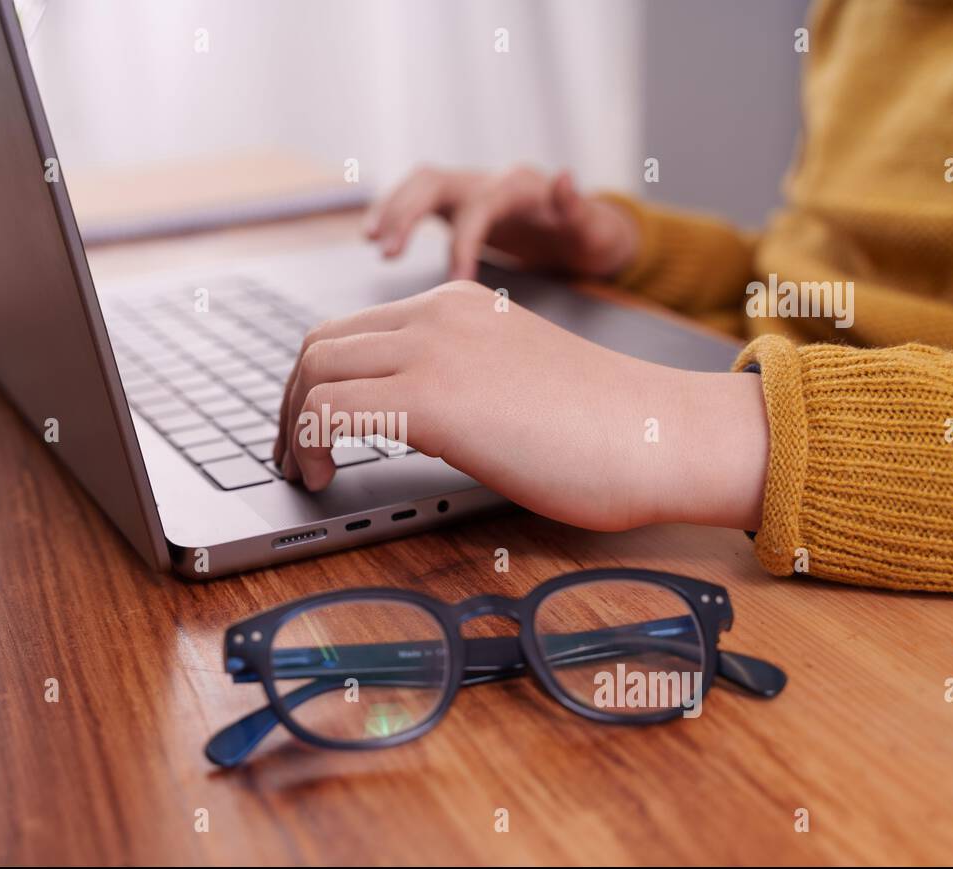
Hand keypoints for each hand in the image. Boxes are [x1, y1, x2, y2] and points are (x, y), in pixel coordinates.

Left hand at [272, 281, 766, 532]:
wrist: (663, 435)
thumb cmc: (607, 428)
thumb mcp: (514, 383)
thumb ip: (460, 383)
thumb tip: (408, 419)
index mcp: (457, 307)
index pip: (351, 331)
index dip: (315, 383)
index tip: (308, 429)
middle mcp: (437, 314)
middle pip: (319, 345)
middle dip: (288, 403)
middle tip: (291, 455)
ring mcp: (434, 350)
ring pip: (312, 371)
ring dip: (290, 425)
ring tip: (303, 471)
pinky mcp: (435, 398)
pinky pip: (329, 410)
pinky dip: (308, 444)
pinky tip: (324, 477)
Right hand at [365, 165, 639, 281]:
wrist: (583, 233)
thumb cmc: (589, 238)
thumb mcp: (594, 230)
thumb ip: (578, 208)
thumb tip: (566, 176)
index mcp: (520, 187)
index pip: (480, 207)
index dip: (465, 242)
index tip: (457, 281)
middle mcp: (489, 180)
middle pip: (437, 181)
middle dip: (408, 213)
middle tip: (387, 253)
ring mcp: (470, 188)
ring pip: (420, 185)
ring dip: (392, 209)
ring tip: (373, 243)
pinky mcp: (457, 203)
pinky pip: (416, 199)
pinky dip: (392, 213)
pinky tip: (374, 238)